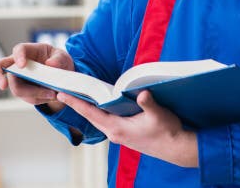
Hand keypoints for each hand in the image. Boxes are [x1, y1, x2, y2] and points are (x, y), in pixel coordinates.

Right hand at [0, 42, 74, 110]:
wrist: (61, 76)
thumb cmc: (58, 61)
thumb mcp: (63, 57)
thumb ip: (59, 59)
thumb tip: (50, 64)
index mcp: (29, 50)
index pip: (18, 50)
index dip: (17, 57)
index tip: (21, 65)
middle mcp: (18, 64)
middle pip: (0, 68)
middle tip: (2, 86)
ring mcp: (18, 78)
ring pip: (16, 88)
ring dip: (33, 94)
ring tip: (52, 94)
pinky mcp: (23, 91)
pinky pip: (27, 98)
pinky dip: (39, 99)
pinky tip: (51, 96)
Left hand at [56, 90, 198, 167]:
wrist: (177, 148)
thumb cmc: (168, 132)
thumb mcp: (158, 115)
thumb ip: (148, 104)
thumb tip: (142, 94)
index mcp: (117, 128)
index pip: (90, 113)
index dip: (76, 102)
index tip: (62, 94)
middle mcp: (114, 133)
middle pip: (90, 116)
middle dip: (77, 103)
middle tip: (64, 91)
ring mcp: (119, 134)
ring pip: (97, 118)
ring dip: (87, 107)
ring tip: (77, 94)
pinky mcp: (124, 133)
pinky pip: (106, 120)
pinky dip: (98, 111)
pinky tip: (99, 103)